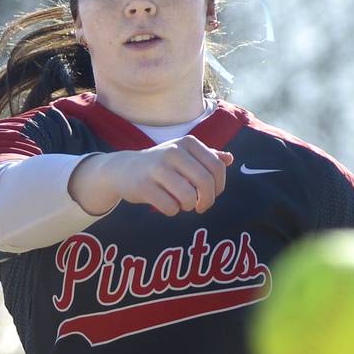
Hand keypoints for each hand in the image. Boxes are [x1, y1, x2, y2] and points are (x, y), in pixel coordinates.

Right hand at [103, 136, 231, 215]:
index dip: (219, 186)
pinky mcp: (144, 185)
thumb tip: (229, 159)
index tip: (212, 194)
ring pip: (188, 197)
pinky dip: (172, 211)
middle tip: (201, 206)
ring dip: (189, 206)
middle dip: (207, 200)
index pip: (217, 167)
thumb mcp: (184, 155)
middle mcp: (173, 151)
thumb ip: (207, 157)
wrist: (124, 169)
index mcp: (188, 143)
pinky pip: (170, 207)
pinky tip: (166, 204)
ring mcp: (157, 168)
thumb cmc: (161, 164)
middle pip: (205, 183)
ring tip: (182, 203)